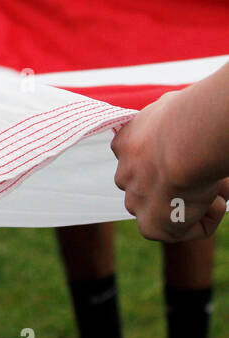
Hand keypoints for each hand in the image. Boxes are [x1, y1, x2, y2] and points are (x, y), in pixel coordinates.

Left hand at [113, 89, 228, 241]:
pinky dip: (205, 220)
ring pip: (171, 208)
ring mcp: (135, 201)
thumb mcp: (170, 107)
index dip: (175, 160)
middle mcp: (123, 174)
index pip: (142, 160)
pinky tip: (212, 200)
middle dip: (184, 184)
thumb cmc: (187, 117)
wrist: (186, 141)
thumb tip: (173, 111)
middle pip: (156, 187)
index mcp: (125, 144)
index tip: (196, 155)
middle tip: (209, 174)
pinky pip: (183, 231)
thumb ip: (166, 116)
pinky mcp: (151, 227)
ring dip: (198, 200)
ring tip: (213, 183)